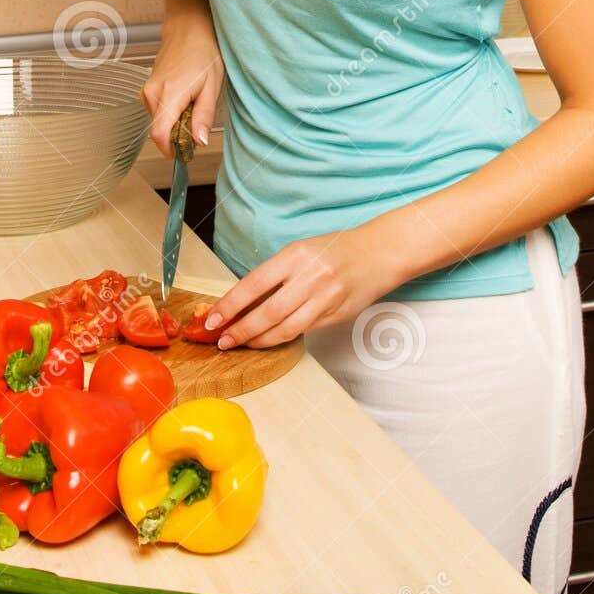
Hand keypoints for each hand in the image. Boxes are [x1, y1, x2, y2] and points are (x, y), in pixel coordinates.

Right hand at [141, 13, 222, 157]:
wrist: (188, 30)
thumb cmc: (203, 53)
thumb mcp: (212, 86)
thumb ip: (203, 116)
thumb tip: (198, 141)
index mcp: (170, 93)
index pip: (159, 134)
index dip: (171, 150)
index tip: (185, 152)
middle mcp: (152, 94)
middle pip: (160, 131)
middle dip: (178, 135)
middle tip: (197, 121)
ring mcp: (147, 91)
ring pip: (158, 122)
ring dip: (175, 123)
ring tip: (192, 104)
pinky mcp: (147, 90)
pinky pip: (157, 112)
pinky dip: (170, 113)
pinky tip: (184, 99)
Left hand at [204, 228, 398, 348]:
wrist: (379, 254)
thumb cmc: (336, 250)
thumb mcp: (302, 251)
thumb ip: (276, 275)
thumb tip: (242, 301)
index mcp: (296, 255)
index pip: (254, 284)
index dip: (231, 305)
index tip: (214, 319)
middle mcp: (310, 277)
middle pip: (268, 313)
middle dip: (241, 330)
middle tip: (223, 340)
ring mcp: (325, 298)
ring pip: (285, 329)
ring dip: (260, 340)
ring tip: (243, 344)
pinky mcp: (335, 315)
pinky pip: (303, 331)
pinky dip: (282, 338)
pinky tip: (269, 339)